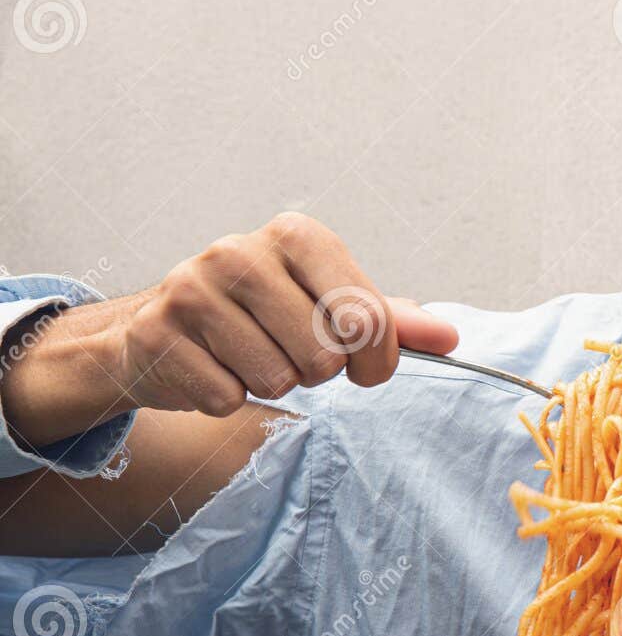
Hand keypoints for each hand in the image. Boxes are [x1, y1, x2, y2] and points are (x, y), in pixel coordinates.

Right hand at [109, 212, 457, 415]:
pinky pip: (227, 398)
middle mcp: (241, 252)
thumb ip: (391, 321)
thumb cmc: (263, 316)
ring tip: (248, 355)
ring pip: (277, 380)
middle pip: (325, 355)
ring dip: (272, 384)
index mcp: (298, 236)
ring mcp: (192, 289)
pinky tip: (212, 367)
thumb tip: (449, 337)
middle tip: (292, 353)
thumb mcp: (329, 305)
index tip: (366, 368)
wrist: (161, 329)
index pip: (367, 317)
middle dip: (318, 371)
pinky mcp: (158, 333)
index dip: (378, 359)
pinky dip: (228, 398)